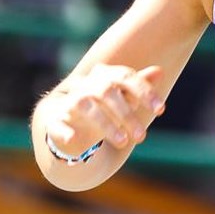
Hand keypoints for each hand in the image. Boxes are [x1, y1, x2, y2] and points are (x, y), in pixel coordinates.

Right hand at [41, 64, 166, 156]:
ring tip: (123, 142)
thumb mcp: (122, 97)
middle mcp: (85, 85)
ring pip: (85, 106)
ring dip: (105, 124)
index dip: (144, 92)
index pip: (125, 77)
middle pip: (106, 92)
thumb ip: (138, 86)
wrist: (64, 118)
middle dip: (126, 114)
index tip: (161, 110)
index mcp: (104, 76)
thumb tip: (160, 71)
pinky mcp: (53, 121)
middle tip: (142, 137)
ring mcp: (68, 102)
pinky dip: (64, 132)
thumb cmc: (101, 107)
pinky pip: (56, 125)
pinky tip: (73, 139)